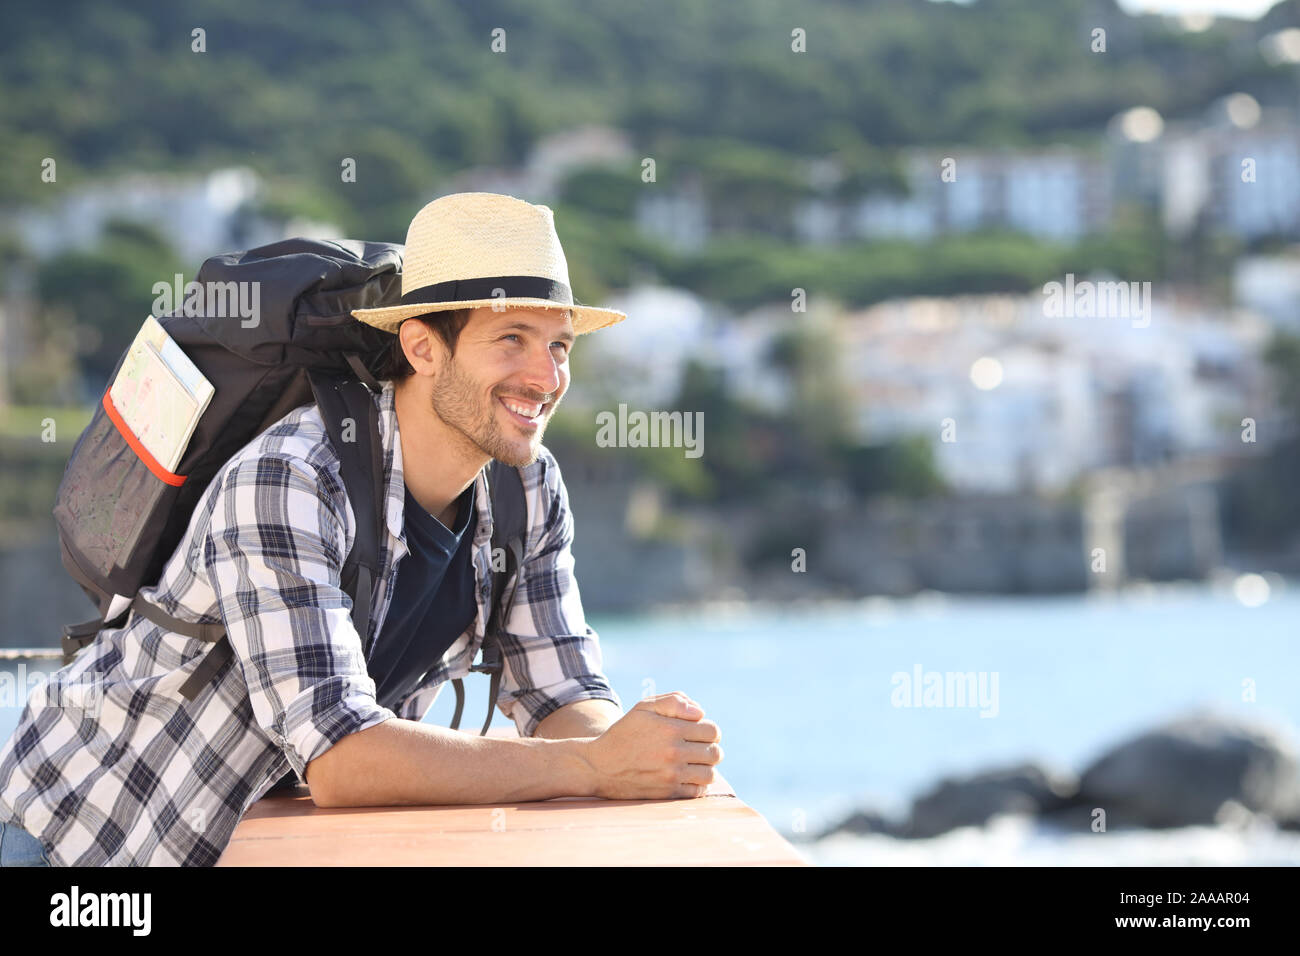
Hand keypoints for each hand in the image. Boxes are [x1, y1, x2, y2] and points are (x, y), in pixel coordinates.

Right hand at [583, 692, 722, 799]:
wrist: (599, 766)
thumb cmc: (624, 733)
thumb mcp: (644, 708)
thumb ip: (674, 702)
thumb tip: (700, 712)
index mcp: (671, 729)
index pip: (713, 731)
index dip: (709, 730)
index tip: (698, 733)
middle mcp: (674, 753)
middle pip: (715, 753)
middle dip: (710, 749)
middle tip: (697, 749)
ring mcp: (671, 775)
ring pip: (710, 774)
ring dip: (706, 768)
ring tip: (694, 764)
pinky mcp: (667, 793)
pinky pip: (697, 792)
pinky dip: (697, 785)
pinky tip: (687, 778)